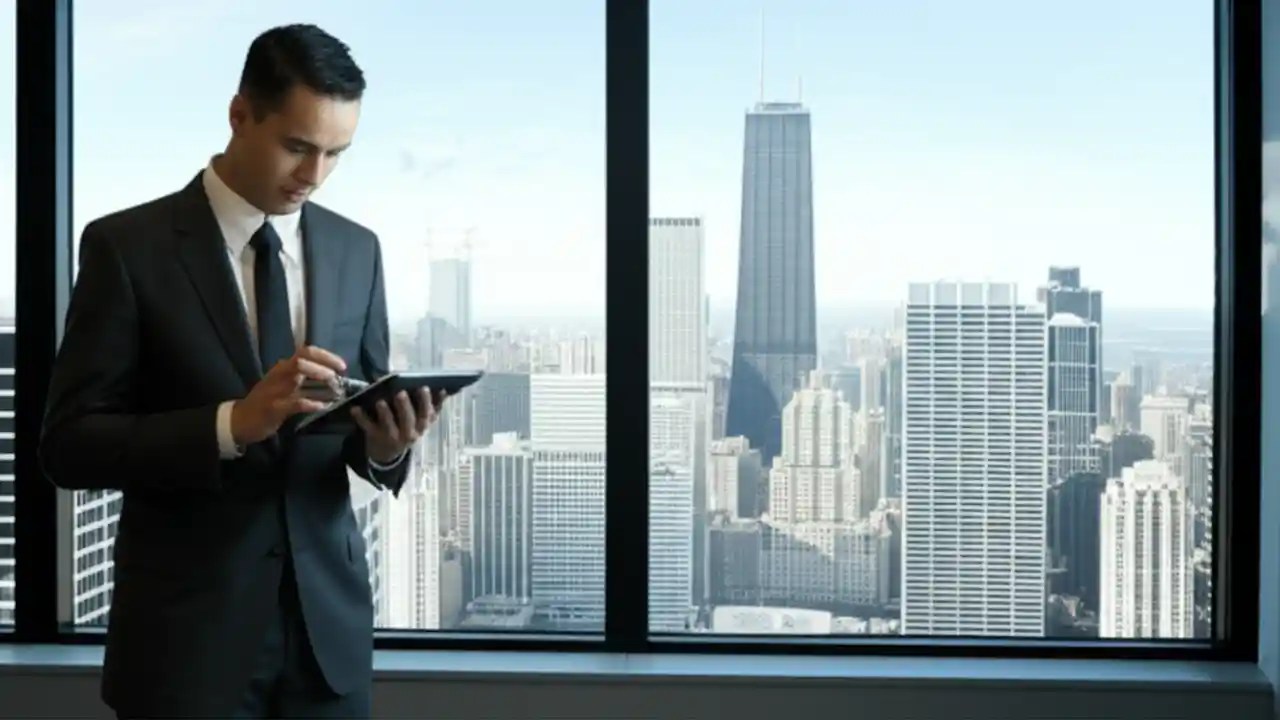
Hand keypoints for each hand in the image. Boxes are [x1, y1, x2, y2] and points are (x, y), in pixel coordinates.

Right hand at [230, 346, 346, 445]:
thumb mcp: (284, 385)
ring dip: (320, 382)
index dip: (326, 356)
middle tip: (338, 377)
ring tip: (335, 391)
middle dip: (324, 366)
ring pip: (297, 378)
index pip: (306, 351)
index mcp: (283, 367)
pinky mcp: (273, 407)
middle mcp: (278, 374)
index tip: (342, 366)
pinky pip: (296, 403)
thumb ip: (303, 379)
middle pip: (302, 360)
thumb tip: (331, 376)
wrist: (240, 420)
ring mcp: (275, 390)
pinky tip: (323, 406)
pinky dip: (312, 403)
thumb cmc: (266, 401)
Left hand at [350, 387, 442, 463]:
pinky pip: (368, 428)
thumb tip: (443, 388)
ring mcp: (392, 437)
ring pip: (389, 427)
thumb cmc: (407, 427)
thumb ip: (431, 405)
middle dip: (405, 407)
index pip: (427, 414)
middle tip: (400, 393)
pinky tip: (355, 408)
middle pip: (409, 421)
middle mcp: (409, 434)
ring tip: (380, 402)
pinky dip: (361, 418)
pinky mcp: (375, 438)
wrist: (388, 451)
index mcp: (422, 426)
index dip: (427, 402)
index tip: (424, 387)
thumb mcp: (422, 420)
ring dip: (385, 414)